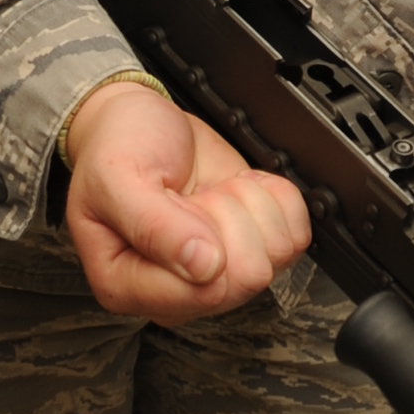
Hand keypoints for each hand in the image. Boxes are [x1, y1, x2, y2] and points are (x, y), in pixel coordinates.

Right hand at [61, 80, 312, 324]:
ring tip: (210, 189)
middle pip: (247, 276)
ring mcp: (220, 273)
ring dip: (248, 204)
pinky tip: (236, 187)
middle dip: (227, 215)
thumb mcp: (118, 176)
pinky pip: (296, 234)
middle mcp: (178, 290)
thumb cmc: (117, 147)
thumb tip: (205, 267)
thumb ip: (153, 226)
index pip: (204, 293)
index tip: (179, 201)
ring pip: (276, 254)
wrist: (141, 120)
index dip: (206, 238)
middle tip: (195, 193)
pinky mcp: (254, 248)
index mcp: (128, 285)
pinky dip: (273, 197)